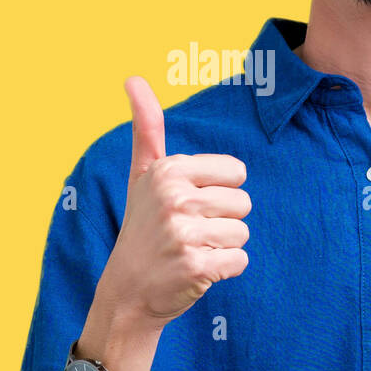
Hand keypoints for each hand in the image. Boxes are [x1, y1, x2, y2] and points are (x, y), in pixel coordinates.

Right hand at [94, 76, 250, 330]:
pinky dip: (223, 270)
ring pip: (243, 232)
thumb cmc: (142, 227)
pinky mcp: (196, 267)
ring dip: (222, 246)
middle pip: (242, 203)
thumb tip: (132, 78)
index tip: (187, 206)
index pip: (236, 172)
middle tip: (187, 233)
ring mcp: (184, 234)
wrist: (127, 291)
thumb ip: (146, 127)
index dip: (219, 192)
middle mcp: (174, 198)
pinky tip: (195, 271)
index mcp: (168, 170)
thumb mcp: (143, 175)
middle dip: (222, 221)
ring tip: (190, 251)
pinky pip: (240, 261)